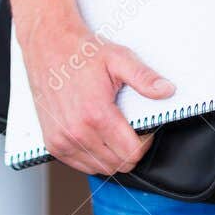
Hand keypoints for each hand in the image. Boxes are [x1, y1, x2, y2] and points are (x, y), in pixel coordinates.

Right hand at [19, 14, 174, 175]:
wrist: (48, 45)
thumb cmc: (80, 52)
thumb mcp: (118, 58)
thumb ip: (144, 77)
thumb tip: (166, 90)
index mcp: (96, 114)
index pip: (131, 153)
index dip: (145, 143)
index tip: (144, 130)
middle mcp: (77, 132)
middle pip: (118, 165)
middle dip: (130, 150)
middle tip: (130, 128)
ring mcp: (62, 141)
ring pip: (100, 169)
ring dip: (112, 156)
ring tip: (113, 130)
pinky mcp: (52, 144)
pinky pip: (80, 165)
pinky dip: (93, 157)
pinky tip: (96, 135)